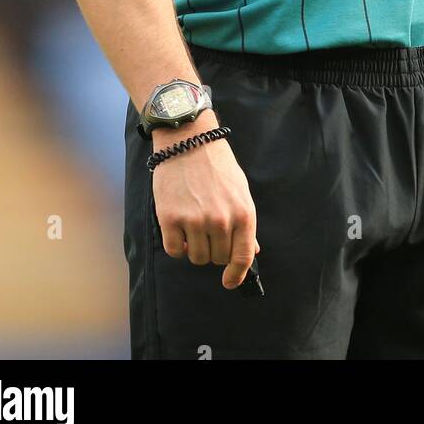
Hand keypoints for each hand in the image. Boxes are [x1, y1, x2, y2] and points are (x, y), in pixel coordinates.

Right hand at [151, 112, 259, 288]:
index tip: (229, 282)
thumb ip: (245, 223)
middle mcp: (221, 220)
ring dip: (195, 247)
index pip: (242, 258)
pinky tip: (178, 227)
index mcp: (243, 213)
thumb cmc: (216, 165)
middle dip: (213, 250)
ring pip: (196, 257)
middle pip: (217, 259)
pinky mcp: (171, 219)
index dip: (237, 275)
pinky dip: (177, 245)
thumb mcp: (240, 190)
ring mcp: (195, 221)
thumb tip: (252, 252)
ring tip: (193, 223)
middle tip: (207, 229)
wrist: (188, 140)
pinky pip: (175, 251)